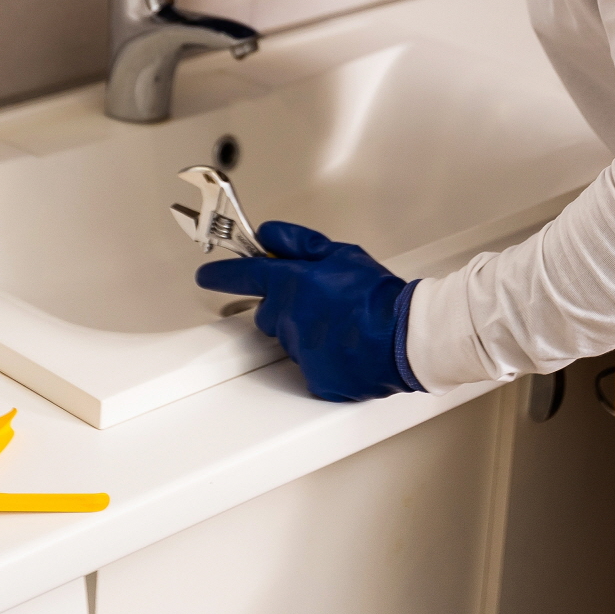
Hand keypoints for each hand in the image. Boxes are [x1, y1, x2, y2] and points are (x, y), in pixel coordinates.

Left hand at [196, 221, 421, 401]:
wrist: (407, 337)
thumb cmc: (379, 295)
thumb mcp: (340, 254)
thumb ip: (298, 243)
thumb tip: (268, 236)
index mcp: (293, 284)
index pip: (244, 276)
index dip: (222, 275)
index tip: (207, 276)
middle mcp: (290, 318)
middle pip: (268, 314)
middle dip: (284, 307)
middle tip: (318, 304)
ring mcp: (300, 350)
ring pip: (290, 339)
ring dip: (307, 332)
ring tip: (342, 326)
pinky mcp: (315, 377)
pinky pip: (309, 365)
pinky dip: (323, 357)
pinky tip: (346, 348)